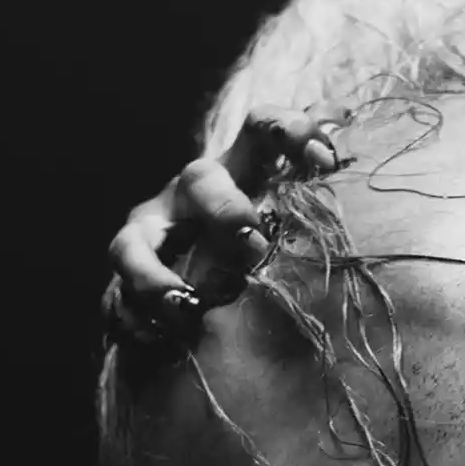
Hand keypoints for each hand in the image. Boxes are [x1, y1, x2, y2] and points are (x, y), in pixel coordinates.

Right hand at [102, 110, 343, 345]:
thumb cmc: (261, 242)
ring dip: (157, 276)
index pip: (262, 128)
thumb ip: (311, 187)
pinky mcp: (124, 281)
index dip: (291, 132)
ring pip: (133, 244)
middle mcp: (190, 194)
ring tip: (188, 309)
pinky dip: (133, 316)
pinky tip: (157, 337)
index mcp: (240, 169)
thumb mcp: (291, 212)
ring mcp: (150, 235)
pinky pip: (116, 296)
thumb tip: (348, 135)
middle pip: (200, 181)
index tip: (325, 162)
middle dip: (226, 210)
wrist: (202, 284)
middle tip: (254, 246)